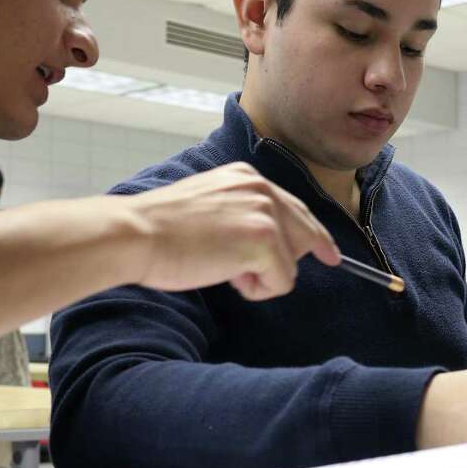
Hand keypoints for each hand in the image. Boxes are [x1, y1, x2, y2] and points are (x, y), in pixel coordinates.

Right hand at [121, 162, 339, 300]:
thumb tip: (265, 245)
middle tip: (251, 274)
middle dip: (289, 260)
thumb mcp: (206, 206)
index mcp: (245, 177)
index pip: (294, 207)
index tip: (329, 255)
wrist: (137, 234)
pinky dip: (257, 290)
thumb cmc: (159, 230)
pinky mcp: (265, 241)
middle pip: (305, 232)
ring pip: (291, 263)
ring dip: (259, 277)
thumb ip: (238, 215)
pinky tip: (227, 276)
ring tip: (220, 267)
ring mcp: (265, 213)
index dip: (313, 235)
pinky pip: (282, 282)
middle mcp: (261, 188)